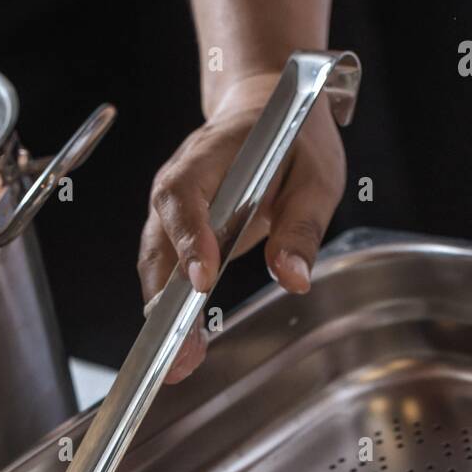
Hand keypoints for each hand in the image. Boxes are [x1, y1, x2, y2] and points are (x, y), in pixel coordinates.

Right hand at [138, 72, 345, 381]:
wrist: (265, 110)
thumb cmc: (291, 136)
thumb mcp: (316, 175)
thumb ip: (302, 226)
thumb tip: (293, 277)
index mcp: (211, 154)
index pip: (184, 195)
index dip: (189, 238)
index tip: (202, 280)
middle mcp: (178, 182)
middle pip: (158, 242)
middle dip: (165, 301)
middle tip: (181, 351)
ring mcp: (171, 210)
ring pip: (156, 265)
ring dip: (164, 316)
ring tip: (181, 362)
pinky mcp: (176, 233)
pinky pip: (166, 273)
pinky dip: (171, 311)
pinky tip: (184, 346)